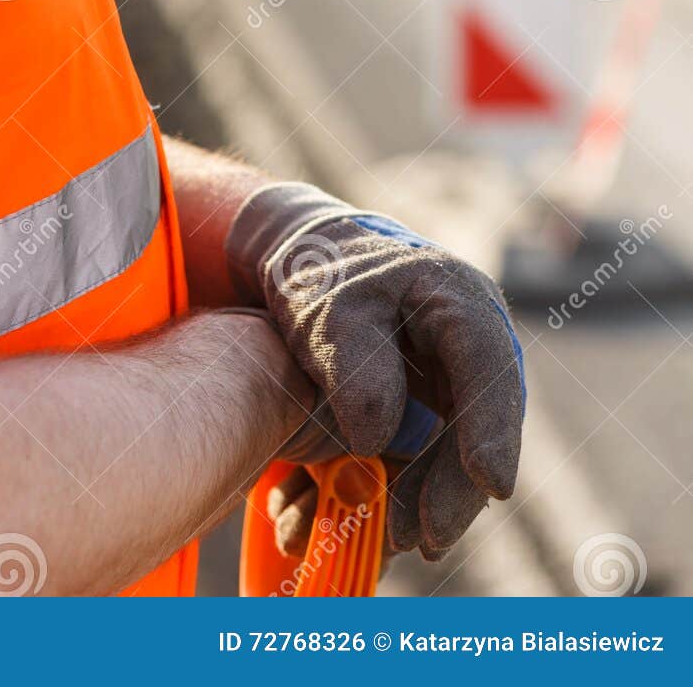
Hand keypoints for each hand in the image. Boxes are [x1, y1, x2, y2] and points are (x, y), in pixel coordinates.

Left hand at [227, 184, 524, 559]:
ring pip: (459, 445)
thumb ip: (355, 366)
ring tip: (399, 542)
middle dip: (457, 485)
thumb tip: (376, 441)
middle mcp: (472, 341)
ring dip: (432, 497)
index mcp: (457, 300)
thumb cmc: (322, 273)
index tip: (492, 483)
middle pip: (480, 419)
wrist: (311, 261)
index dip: (493, 426)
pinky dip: (408, 486)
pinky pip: (432, 451)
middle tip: (427, 539)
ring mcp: (457, 374)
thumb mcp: (328, 308)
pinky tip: (383, 524)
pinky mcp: (435, 403)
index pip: (487, 363)